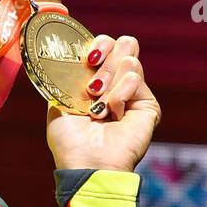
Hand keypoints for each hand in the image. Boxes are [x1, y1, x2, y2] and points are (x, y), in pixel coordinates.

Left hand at [45, 34, 160, 172]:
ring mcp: (133, 93)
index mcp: (95, 79)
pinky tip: (112, 114)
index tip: (86, 58)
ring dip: (108, 81)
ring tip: (98, 107)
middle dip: (105, 55)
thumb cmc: (69, 140)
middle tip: (92, 82)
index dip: (97, 45)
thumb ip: (67, 76)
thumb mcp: (58, 102)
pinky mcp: (147, 104)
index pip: (104, 44)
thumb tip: (74, 54)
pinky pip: (134, 79)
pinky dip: (118, 95)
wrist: (86, 163)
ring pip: (130, 59)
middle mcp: (116, 83)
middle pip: (124, 43)